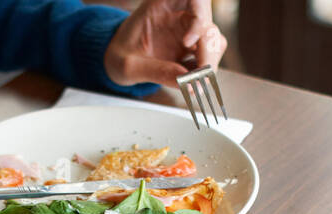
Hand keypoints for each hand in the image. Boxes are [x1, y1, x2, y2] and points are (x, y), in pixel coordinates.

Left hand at [104, 0, 227, 87]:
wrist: (118, 60)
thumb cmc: (119, 55)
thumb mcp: (128, 65)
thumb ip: (155, 71)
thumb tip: (184, 82)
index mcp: (163, 4)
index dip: (198, 18)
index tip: (187, 43)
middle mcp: (180, 15)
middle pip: (208, 26)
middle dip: (207, 53)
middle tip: (198, 79)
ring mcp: (188, 32)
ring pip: (213, 42)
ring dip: (209, 65)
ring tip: (193, 86)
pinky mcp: (192, 49)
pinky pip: (208, 58)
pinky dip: (204, 73)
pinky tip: (190, 85)